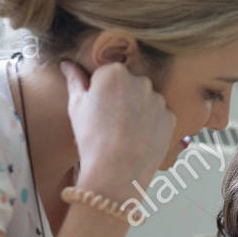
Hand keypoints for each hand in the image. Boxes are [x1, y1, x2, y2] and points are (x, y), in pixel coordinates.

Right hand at [61, 61, 174, 196]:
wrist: (116, 172)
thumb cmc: (91, 139)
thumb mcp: (76, 106)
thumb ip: (74, 80)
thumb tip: (67, 64)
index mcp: (114, 72)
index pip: (108, 74)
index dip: (101, 92)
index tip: (97, 109)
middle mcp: (140, 80)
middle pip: (129, 85)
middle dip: (122, 98)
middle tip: (110, 123)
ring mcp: (158, 100)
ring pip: (146, 100)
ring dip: (138, 111)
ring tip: (124, 134)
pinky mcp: (170, 118)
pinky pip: (159, 117)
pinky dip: (151, 126)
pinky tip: (138, 140)